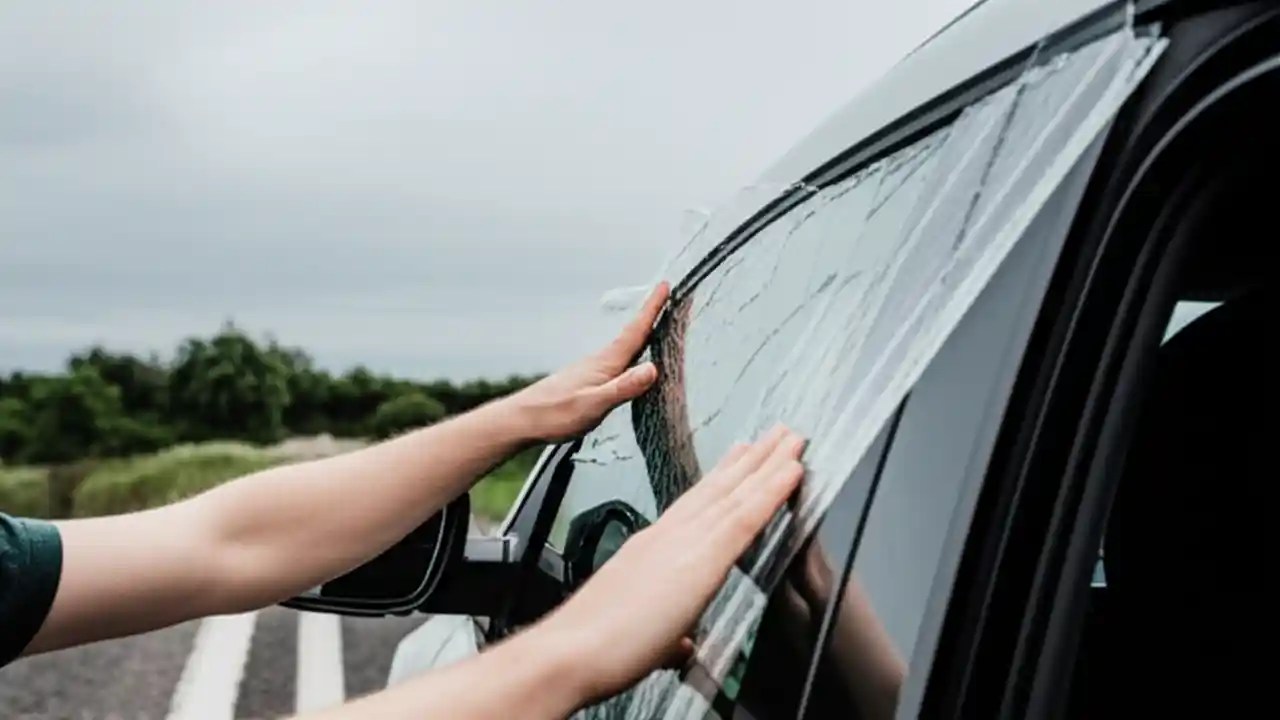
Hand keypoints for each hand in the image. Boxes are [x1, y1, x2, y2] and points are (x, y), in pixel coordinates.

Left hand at [510, 282, 669, 441]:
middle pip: (632, 334)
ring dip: (640, 334)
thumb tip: (652, 369)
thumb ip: (623, 388)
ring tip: (654, 326)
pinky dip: (628, 353)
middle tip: (666, 298)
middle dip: (650, 316)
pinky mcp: (585, 381)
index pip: (635, 332)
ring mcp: (591, 370)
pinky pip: (615, 361)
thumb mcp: (593, 405)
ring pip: (623, 348)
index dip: (651, 308)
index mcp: (605, 364)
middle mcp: (599, 362)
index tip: (665, 286)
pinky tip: (627, 362)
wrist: (521, 420)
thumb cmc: (555, 414)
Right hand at [532, 426, 805, 705]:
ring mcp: (684, 543)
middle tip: (776, 433)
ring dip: (770, 464)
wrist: (569, 652)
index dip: (722, 478)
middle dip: (751, 460)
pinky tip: (793, 471)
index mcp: (651, 550)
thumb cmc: (592, 647)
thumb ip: (667, 635)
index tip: (740, 454)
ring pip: (737, 494)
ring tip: (793, 437)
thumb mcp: (640, 635)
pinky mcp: (702, 560)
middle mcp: (667, 537)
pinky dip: (772, 491)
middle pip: (719, 490)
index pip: (695, 506)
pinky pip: (746, 517)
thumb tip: (678, 644)